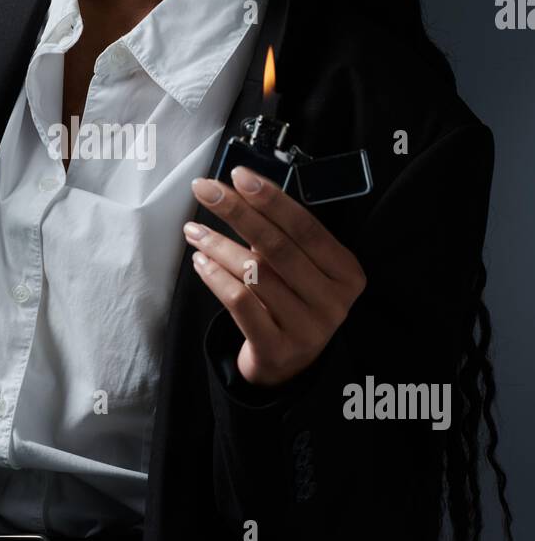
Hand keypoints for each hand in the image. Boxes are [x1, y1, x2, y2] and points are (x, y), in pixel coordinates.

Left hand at [185, 165, 366, 388]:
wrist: (288, 366)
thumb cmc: (291, 301)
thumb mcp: (303, 269)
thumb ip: (284, 236)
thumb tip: (240, 190)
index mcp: (346, 272)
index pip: (306, 228)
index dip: (271, 199)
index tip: (239, 175)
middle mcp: (333, 301)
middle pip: (278, 247)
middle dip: (237, 212)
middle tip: (204, 189)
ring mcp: (308, 328)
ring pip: (254, 274)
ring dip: (218, 245)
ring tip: (194, 230)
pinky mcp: (278, 349)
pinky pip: (240, 303)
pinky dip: (215, 278)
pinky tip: (200, 262)